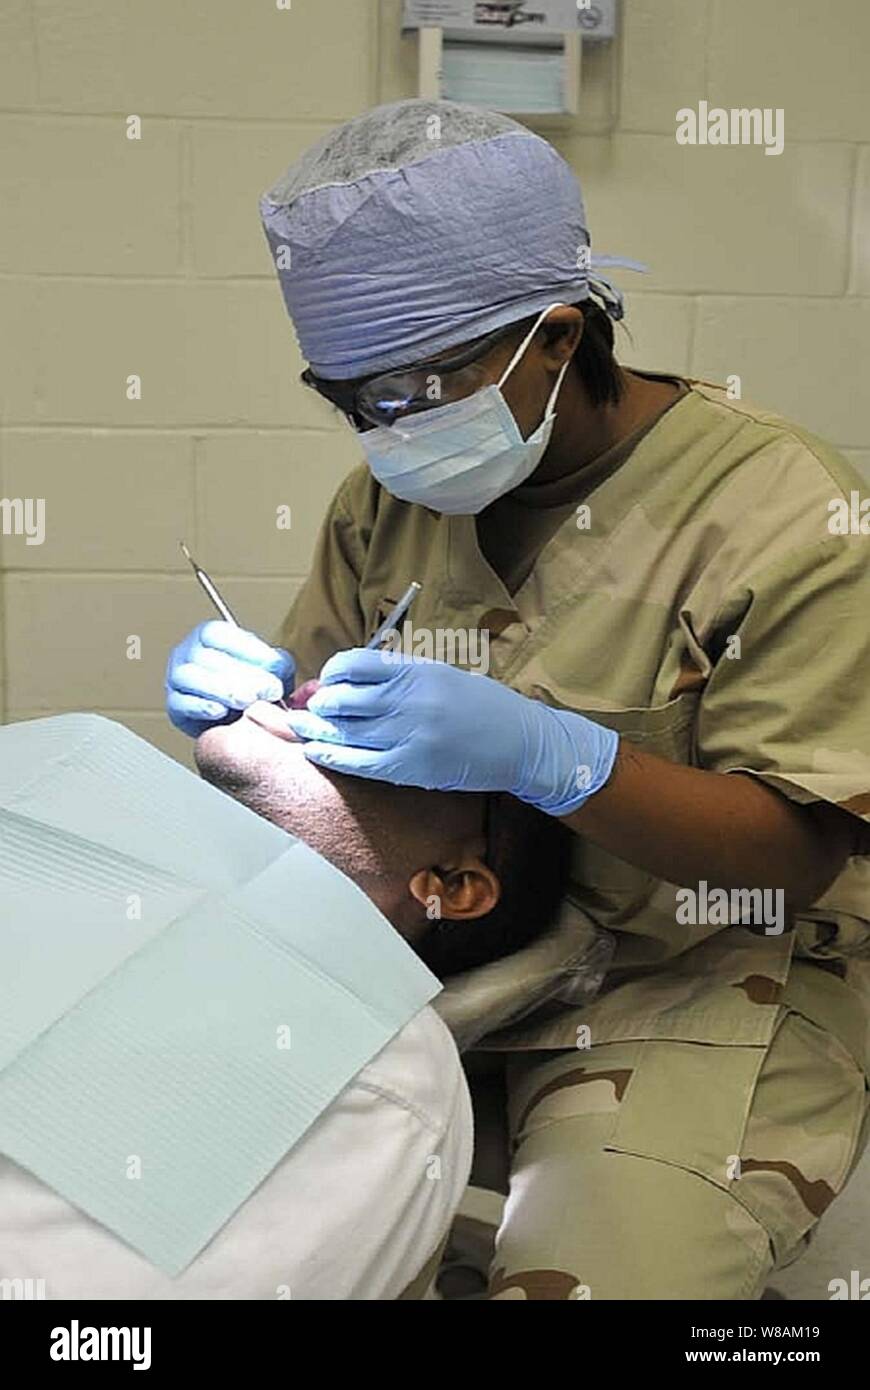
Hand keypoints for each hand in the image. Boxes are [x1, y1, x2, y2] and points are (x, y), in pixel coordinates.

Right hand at [166, 621, 294, 736]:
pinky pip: (181, 703)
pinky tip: (221, 711)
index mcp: (210, 635)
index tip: (273, 666)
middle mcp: (188, 652)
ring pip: (189, 677)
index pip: (219, 633)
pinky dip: (201, 707)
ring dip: (221, 689)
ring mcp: (177, 678)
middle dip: (241, 674)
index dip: (247, 648)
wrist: (237, 720)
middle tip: (267, 690)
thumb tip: (278, 666)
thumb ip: (276, 663)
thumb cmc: (252, 687)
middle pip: (206, 656)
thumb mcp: (270, 669)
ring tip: (247, 701)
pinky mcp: (174, 706)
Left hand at [284, 648, 618, 816]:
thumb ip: (400, 675)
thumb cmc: (482, 706)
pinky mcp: (412, 767)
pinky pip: (361, 763)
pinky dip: (333, 756)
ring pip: (347, 731)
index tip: (327, 679)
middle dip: (321, 703)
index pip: (355, 664)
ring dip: (318, 729)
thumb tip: (351, 680)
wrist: (522, 742)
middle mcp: (410, 699)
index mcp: (417, 671)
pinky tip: (315, 752)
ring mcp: (410, 735)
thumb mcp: (442, 675)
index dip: (332, 671)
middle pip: (344, 698)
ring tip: (302, 727)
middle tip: (313, 707)